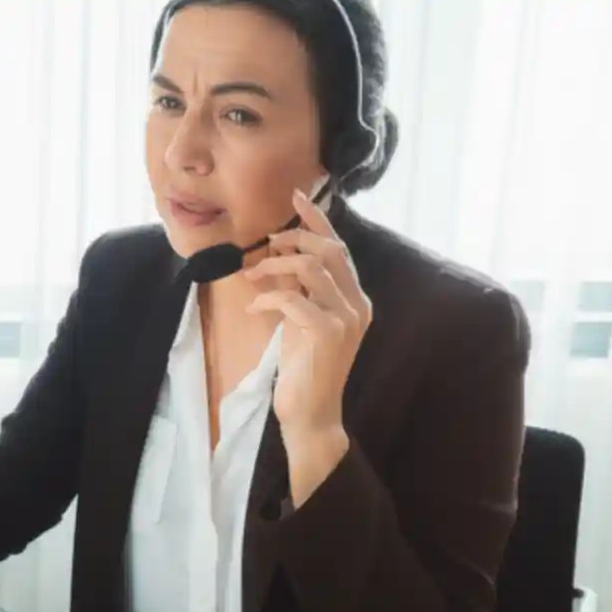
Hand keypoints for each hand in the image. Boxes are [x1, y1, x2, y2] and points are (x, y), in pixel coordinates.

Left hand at [243, 187, 371, 503]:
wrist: (311, 414)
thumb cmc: (304, 369)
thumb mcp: (301, 321)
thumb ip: (298, 289)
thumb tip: (279, 253)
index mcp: (356, 299)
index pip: (339, 248)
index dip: (318, 219)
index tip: (297, 196)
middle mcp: (358, 305)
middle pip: (329, 250)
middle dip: (295, 237)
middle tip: (266, 243)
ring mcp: (346, 318)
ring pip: (311, 268)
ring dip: (276, 266)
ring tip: (253, 277)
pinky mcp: (328, 333)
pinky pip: (293, 298)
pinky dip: (268, 296)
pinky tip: (254, 307)